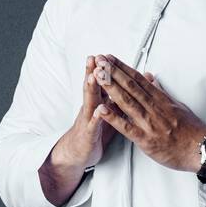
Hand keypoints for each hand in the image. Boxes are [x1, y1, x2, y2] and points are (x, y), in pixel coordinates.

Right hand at [50, 55, 119, 172]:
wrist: (78, 152)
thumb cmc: (95, 131)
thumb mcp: (107, 112)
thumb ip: (116, 98)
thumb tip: (126, 85)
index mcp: (97, 101)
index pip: (101, 82)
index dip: (104, 69)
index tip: (107, 54)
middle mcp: (91, 107)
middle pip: (93, 86)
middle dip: (94, 71)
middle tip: (96, 57)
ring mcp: (88, 120)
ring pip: (90, 101)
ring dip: (91, 88)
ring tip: (93, 76)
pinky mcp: (89, 134)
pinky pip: (93, 125)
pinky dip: (97, 117)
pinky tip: (100, 110)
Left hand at [92, 54, 205, 171]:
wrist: (202, 149)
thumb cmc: (191, 130)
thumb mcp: (177, 106)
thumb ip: (161, 93)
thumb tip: (151, 79)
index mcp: (160, 100)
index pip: (138, 80)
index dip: (122, 68)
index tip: (111, 59)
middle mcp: (153, 108)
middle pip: (130, 86)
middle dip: (113, 72)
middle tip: (100, 60)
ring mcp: (149, 123)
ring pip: (127, 101)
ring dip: (110, 87)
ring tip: (98, 75)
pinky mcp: (146, 139)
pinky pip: (126, 127)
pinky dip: (113, 118)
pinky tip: (101, 109)